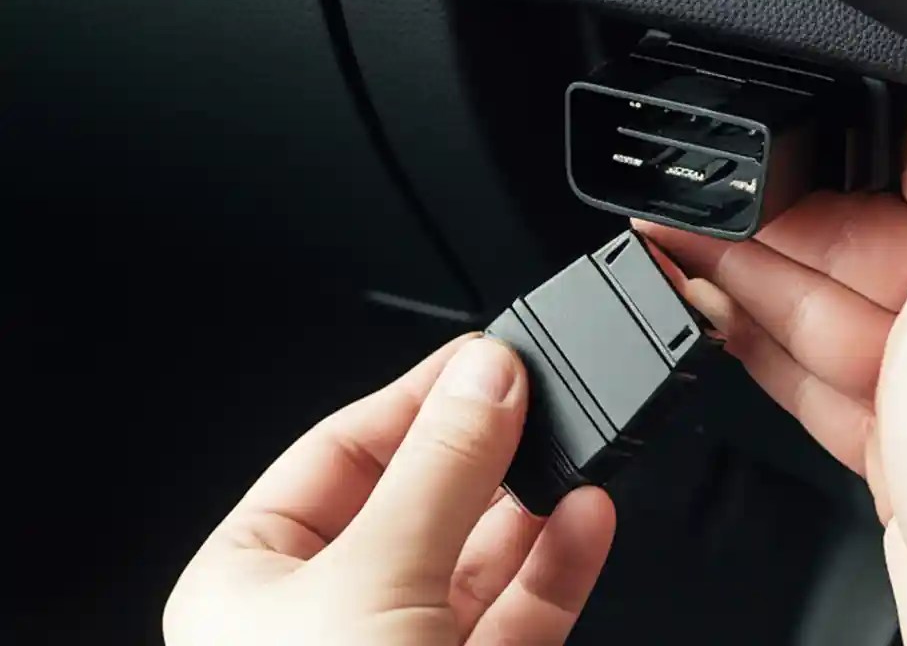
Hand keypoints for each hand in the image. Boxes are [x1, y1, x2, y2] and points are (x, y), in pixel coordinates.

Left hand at [164, 335, 614, 645]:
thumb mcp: (371, 586)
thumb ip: (439, 474)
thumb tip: (483, 377)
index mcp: (255, 580)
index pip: (340, 452)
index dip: (415, 398)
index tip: (484, 355)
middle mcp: (331, 616)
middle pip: (421, 499)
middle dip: (484, 448)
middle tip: (542, 390)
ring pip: (483, 556)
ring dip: (532, 502)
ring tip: (575, 445)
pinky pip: (523, 611)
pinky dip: (561, 562)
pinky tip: (586, 516)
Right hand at [638, 93, 906, 644]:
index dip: (820, 167)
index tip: (744, 156)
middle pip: (849, 247)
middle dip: (758, 226)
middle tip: (670, 204)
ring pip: (818, 312)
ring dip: (739, 282)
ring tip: (660, 247)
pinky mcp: (898, 441)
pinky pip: (814, 377)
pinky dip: (757, 349)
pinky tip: (709, 321)